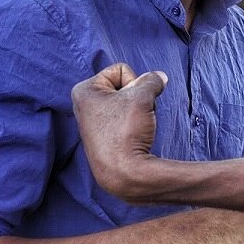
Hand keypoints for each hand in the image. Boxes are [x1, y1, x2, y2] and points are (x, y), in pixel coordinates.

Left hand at [71, 63, 167, 200]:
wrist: (124, 172)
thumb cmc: (126, 131)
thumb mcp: (142, 97)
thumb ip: (152, 81)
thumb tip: (159, 77)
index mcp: (84, 91)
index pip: (121, 71)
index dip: (134, 83)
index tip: (131, 102)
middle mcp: (83, 105)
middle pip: (122, 86)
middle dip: (136, 97)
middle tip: (134, 116)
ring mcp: (92, 122)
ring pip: (125, 103)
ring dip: (137, 111)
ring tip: (134, 128)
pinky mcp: (102, 137)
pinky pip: (123, 119)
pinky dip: (132, 124)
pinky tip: (132, 137)